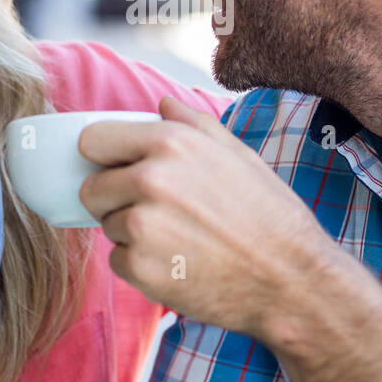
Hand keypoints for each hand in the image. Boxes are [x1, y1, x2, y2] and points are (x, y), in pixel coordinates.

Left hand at [77, 95, 334, 336]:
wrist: (289, 278)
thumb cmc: (267, 213)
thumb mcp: (237, 153)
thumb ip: (192, 123)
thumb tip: (162, 103)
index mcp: (170, 142)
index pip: (92, 140)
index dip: (106, 157)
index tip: (119, 170)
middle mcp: (150, 179)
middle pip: (92, 188)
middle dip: (116, 199)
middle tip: (160, 212)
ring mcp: (142, 227)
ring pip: (107, 226)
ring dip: (132, 234)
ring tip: (180, 239)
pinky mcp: (140, 269)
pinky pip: (118, 261)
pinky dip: (141, 266)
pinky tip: (180, 264)